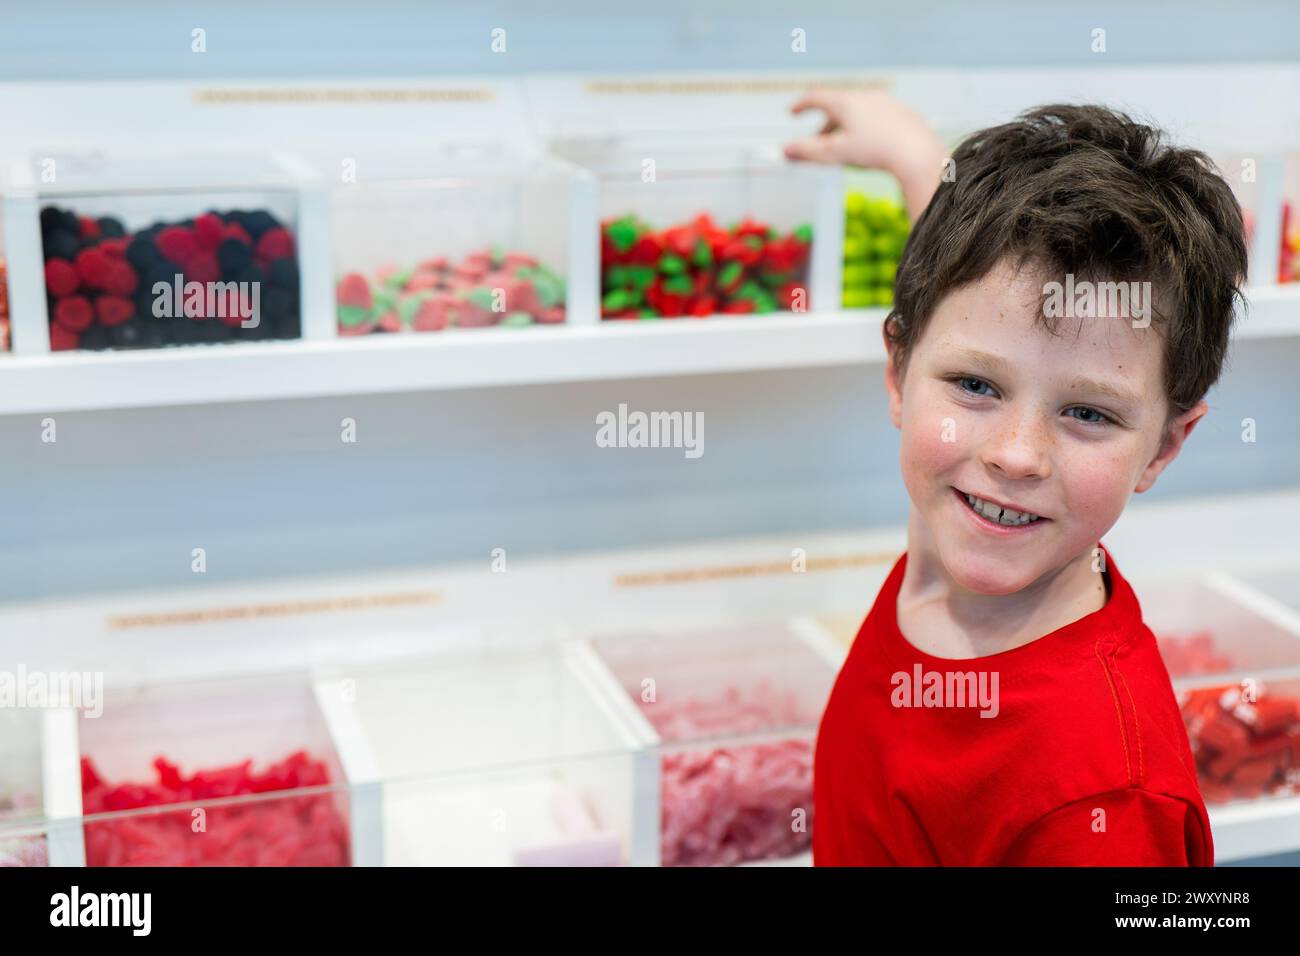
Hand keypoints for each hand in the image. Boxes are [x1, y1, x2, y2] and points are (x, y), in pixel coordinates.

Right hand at [785, 89, 947, 222]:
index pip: (817, 97)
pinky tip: (870, 145)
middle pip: (838, 106)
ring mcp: (886, 103)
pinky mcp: (902, 113)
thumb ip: (808, 151)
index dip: (801, 105)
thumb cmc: (876, 152)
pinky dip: (865, 128)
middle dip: (824, 124)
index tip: (793, 112)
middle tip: (817, 141)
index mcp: (846, 102)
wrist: (917, 154)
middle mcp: (866, 97)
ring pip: (858, 111)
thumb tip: (786, 150)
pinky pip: (877, 117)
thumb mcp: (835, 154)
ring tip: (843, 146)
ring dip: (845, 126)